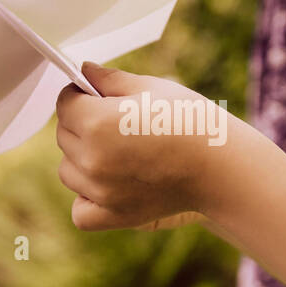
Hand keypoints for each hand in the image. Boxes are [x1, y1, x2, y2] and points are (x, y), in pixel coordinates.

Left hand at [55, 62, 237, 230]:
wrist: (221, 165)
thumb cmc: (190, 120)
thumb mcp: (150, 88)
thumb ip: (109, 80)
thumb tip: (84, 71)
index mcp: (96, 122)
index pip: (64, 103)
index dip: (79, 94)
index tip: (94, 95)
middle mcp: (92, 159)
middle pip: (64, 136)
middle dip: (81, 124)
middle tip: (113, 122)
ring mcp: (101, 191)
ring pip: (68, 171)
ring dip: (82, 159)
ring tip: (115, 152)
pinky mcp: (114, 216)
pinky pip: (80, 210)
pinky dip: (87, 198)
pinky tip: (107, 184)